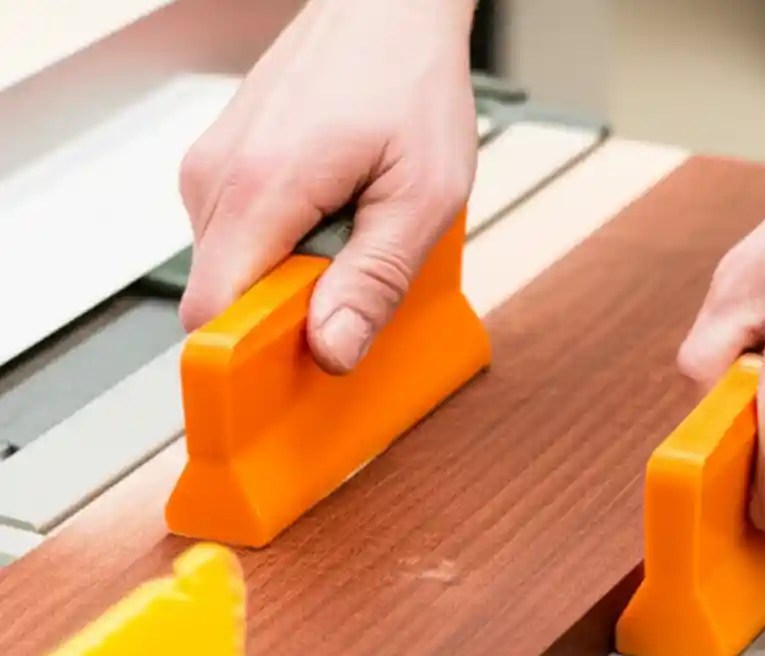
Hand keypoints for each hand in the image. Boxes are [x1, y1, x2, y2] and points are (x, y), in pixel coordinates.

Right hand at [178, 0, 476, 372]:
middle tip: (355, 288)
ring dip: (292, 277)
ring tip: (352, 231)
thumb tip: (331, 350)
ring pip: (234, 270)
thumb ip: (375, 279)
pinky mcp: (222, 166)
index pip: (214, 314)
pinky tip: (333, 214)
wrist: (386, 9)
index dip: (248, 361)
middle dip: (287, 317)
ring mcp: (212, 169)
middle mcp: (216, 178)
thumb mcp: (423, 195)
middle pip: (223, 299)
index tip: (289, 380)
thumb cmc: (409, 82)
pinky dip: (285, 246)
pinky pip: (240, 238)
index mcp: (261, 188)